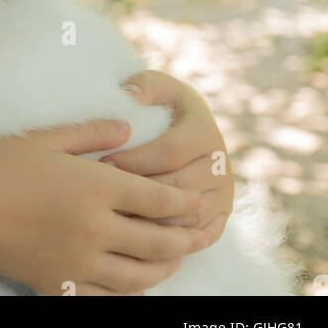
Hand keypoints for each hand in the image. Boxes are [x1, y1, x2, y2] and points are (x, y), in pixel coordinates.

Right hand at [0, 118, 206, 296]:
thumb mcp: (46, 137)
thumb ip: (91, 133)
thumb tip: (126, 128)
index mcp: (95, 188)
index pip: (157, 199)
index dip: (184, 202)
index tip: (200, 200)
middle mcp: (95, 229)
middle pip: (157, 241)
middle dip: (185, 238)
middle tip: (200, 234)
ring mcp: (79, 261)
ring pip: (138, 275)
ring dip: (164, 268)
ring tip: (175, 260)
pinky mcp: (60, 284)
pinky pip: (107, 297)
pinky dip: (129, 292)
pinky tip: (135, 284)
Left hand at [98, 70, 233, 248]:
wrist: (193, 128)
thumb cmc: (164, 106)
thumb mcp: (156, 87)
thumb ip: (142, 86)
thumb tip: (129, 95)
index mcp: (204, 131)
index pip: (168, 153)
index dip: (134, 161)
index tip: (104, 164)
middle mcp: (221, 163)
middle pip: (178, 188)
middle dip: (139, 194)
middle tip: (106, 198)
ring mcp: (224, 192)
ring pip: (188, 217)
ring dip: (153, 222)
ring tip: (118, 221)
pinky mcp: (222, 214)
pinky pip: (198, 236)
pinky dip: (173, 241)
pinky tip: (141, 239)